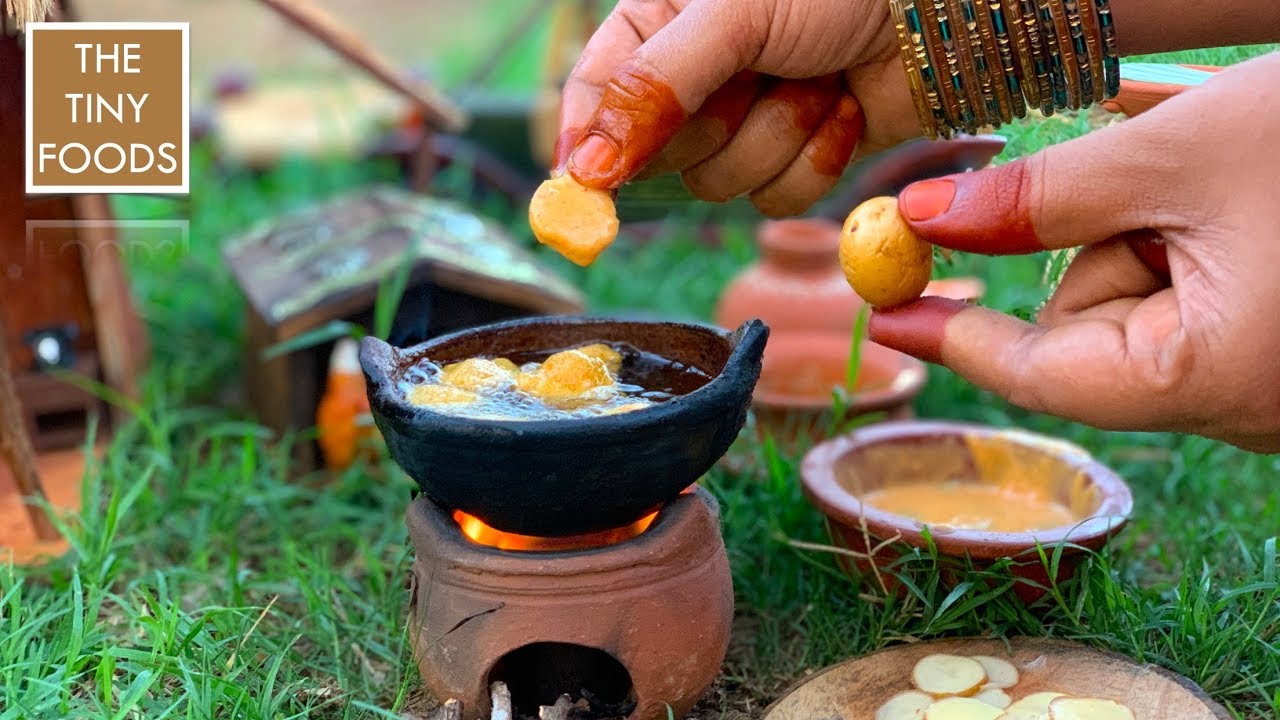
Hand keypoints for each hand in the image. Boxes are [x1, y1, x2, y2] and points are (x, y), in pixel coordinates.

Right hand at [556, 0, 922, 215]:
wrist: (940, 10)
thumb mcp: (732, 16)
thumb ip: (653, 88)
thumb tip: (586, 168)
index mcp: (660, 22)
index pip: (592, 91)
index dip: (587, 142)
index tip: (582, 188)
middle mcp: (695, 76)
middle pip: (656, 153)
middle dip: (715, 124)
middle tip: (755, 78)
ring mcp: (745, 121)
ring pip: (719, 184)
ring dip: (777, 137)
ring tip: (816, 80)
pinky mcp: (795, 158)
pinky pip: (774, 200)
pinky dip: (815, 161)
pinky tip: (843, 108)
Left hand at [869, 53, 1279, 452]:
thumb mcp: (1182, 155)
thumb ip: (1042, 196)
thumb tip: (924, 217)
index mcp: (1207, 377)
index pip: (1036, 374)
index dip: (953, 337)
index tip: (886, 309)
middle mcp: (1240, 395)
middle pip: (1091, 319)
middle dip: (1095, 233)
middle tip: (1148, 160)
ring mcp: (1270, 367)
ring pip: (1145, 283)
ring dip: (1148, 207)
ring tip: (1211, 141)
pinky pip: (1199, 273)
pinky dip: (1185, 213)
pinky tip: (1216, 149)